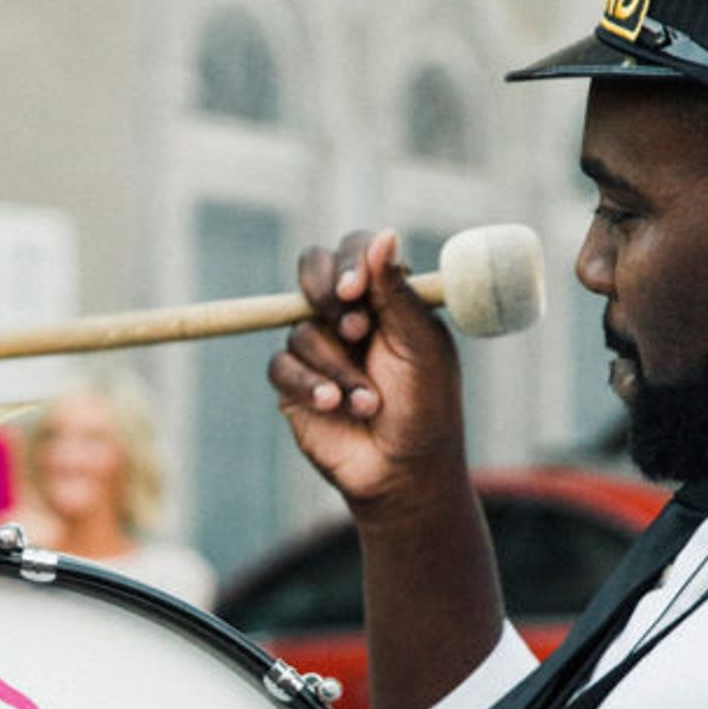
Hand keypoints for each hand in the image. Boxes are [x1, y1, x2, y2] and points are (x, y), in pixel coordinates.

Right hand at [267, 229, 467, 519]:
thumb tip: (384, 236)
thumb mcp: (420, 346)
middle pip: (312, 272)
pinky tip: (334, 406)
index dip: (350, 261)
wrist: (403, 472)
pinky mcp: (294, 383)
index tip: (356, 289)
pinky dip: (309, 385)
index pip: (356, 251)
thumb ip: (397, 293)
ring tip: (368, 402)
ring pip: (302, 329)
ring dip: (337, 368)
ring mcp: (318, 347)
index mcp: (385, 297)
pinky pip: (282, 366)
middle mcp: (347, 315)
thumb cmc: (425, 408)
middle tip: (355, 332)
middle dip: (327, 297)